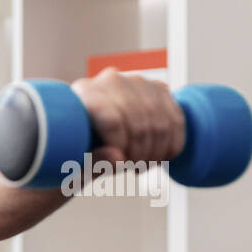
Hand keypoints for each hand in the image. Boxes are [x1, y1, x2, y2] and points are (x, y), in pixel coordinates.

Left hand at [70, 67, 185, 166]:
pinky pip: (176, 118)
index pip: (113, 119)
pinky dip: (173, 144)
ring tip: (142, 166)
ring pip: (160, 120)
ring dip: (157, 152)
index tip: (121, 164)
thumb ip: (94, 162)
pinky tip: (160, 158)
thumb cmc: (75, 154)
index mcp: (84, 94)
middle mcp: (111, 82)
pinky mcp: (158, 90)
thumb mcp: (77, 164)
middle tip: (134, 169)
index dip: (122, 147)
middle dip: (141, 153)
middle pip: (138, 120)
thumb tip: (120, 158)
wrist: (89, 138)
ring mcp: (137, 83)